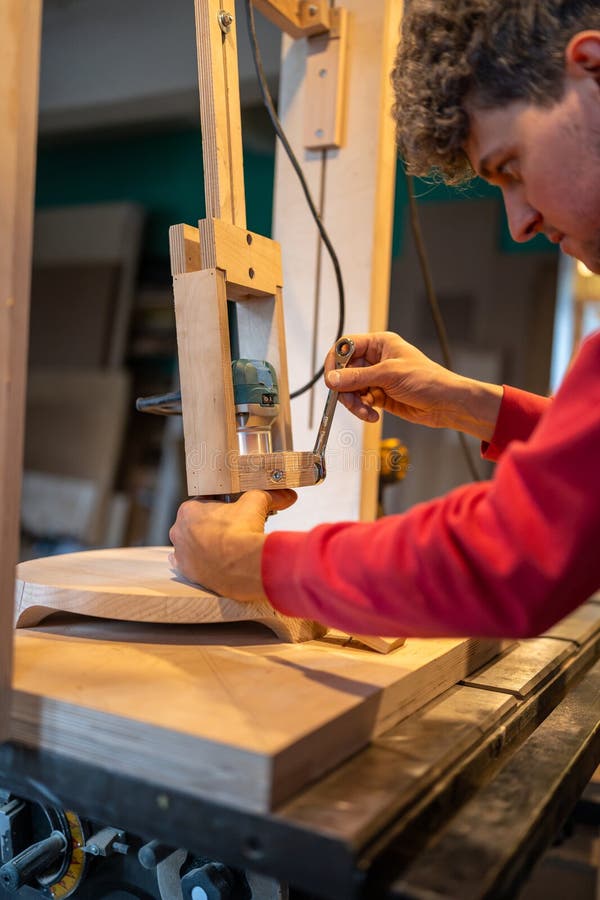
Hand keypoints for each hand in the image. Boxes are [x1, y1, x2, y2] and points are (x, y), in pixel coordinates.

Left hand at [169, 489, 296, 601]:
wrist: (245, 566)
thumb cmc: (243, 534)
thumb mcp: (256, 503)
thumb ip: (268, 495)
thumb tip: (285, 495)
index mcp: (188, 510)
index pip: (203, 502)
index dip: (220, 505)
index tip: (231, 510)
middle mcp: (180, 532)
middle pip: (197, 524)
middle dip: (213, 525)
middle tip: (233, 528)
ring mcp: (182, 554)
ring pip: (193, 544)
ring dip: (206, 544)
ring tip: (228, 546)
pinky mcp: (189, 573)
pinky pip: (191, 565)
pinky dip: (202, 562)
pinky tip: (215, 561)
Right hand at [324, 332, 501, 440]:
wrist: (446, 404)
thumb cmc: (427, 381)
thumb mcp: (390, 375)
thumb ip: (358, 377)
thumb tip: (332, 379)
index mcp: (379, 344)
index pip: (346, 346)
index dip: (336, 362)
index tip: (332, 379)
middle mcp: (376, 359)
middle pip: (345, 371)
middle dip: (345, 388)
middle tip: (349, 400)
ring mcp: (377, 378)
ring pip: (351, 389)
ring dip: (354, 403)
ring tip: (365, 411)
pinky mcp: (379, 395)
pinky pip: (360, 402)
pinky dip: (362, 410)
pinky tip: (373, 415)